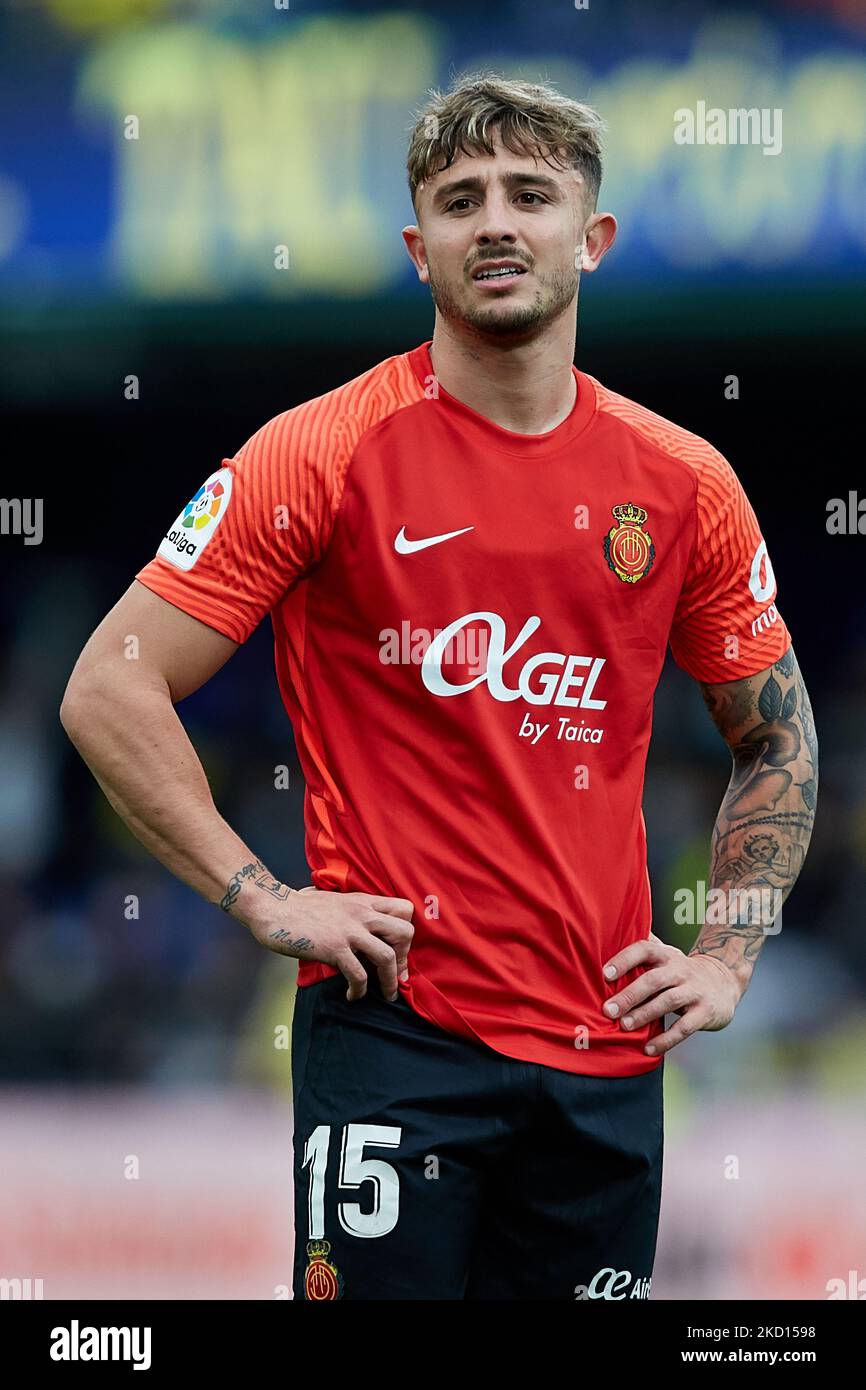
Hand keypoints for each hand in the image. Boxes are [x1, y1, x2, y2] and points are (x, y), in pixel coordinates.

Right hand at [245, 886, 414, 1002]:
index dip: (406, 933)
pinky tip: (351, 996)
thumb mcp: (336, 901)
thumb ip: (353, 912)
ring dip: (389, 981)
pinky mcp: (334, 948)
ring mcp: (349, 931)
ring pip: (387, 956)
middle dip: (404, 959)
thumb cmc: (300, 907)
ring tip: (385, 994)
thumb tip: (364, 931)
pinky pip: (358, 974)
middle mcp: (362, 914)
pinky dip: (359, 991)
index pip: (405, 909)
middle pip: (405, 932)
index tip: (397, 951)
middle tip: (396, 976)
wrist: (273, 907)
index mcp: (364, 901)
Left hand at [601, 932, 742, 1056]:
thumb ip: (642, 950)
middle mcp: (681, 970)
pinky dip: (666, 1039)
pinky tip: (648, 1048)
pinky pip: (684, 1027)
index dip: (624, 960)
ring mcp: (694, 991)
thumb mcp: (666, 956)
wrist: (725, 982)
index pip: (644, 950)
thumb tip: (605, 937)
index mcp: (667, 955)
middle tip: (608, 1010)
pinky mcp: (705, 1012)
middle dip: (629, 995)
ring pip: (668, 1001)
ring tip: (625, 1026)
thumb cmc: (682, 971)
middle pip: (653, 980)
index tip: (605, 974)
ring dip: (645, 1014)